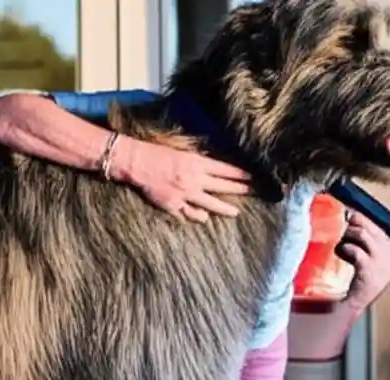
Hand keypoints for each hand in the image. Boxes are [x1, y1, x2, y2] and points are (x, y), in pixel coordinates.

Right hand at [107, 135, 251, 221]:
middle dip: (240, 189)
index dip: (240, 174)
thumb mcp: (182, 151)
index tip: (252, 177)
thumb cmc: (158, 153)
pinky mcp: (173, 205)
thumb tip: (213, 167)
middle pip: (223, 186)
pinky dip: (197, 216)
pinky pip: (189, 214)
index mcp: (197, 163)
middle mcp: (194, 179)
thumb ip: (199, 160)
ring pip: (210, 204)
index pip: (225, 170)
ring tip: (235, 212)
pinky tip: (204, 218)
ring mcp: (185, 194)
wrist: (137, 163)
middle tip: (252, 192)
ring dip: (225, 208)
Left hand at [337, 210, 389, 312]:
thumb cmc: (362, 278)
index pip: (379, 228)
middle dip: (357, 222)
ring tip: (343, 237)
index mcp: (389, 250)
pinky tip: (342, 250)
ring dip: (351, 233)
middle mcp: (388, 255)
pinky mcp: (368, 270)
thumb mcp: (368, 258)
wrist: (358, 301)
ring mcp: (380, 262)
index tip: (352, 213)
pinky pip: (357, 251)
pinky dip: (347, 247)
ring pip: (364, 235)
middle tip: (346, 220)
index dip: (365, 219)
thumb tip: (351, 217)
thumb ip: (365, 242)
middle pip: (372, 229)